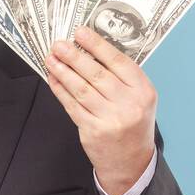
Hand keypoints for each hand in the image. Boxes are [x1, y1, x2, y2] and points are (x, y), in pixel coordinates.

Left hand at [46, 25, 157, 194]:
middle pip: (96, 74)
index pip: (118, 62)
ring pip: (81, 89)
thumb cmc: (133, 124)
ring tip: (51, 58)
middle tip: (59, 44)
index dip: (97, 45)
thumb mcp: (139, 98)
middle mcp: (128, 105)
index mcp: (143, 91)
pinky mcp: (92, 131)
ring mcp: (110, 119)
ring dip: (63, 72)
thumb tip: (91, 50)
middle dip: (74, 57)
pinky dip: (60, 90)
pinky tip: (53, 79)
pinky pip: (72, 106)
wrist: (131, 162)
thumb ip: (121, 77)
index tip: (81, 32)